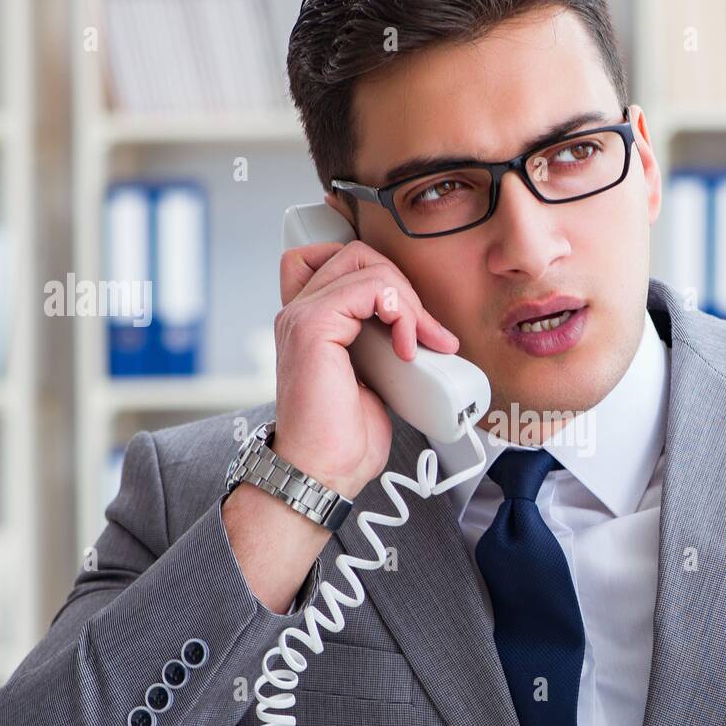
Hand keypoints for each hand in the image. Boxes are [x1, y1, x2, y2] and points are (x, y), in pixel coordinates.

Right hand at [271, 237, 460, 498]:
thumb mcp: (374, 375)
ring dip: (409, 303)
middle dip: (403, 288)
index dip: (382, 279)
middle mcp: (299, 311)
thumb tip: (424, 328)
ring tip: (419, 343)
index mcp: (310, 321)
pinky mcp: (313, 326)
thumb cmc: (345, 437)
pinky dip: (401, 312)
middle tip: (427, 334)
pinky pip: (371, 288)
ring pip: (368, 266)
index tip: (410, 322)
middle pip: (357, 254)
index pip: (340, 260)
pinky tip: (406, 347)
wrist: (325, 471)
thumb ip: (383, 340)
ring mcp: (301, 315)